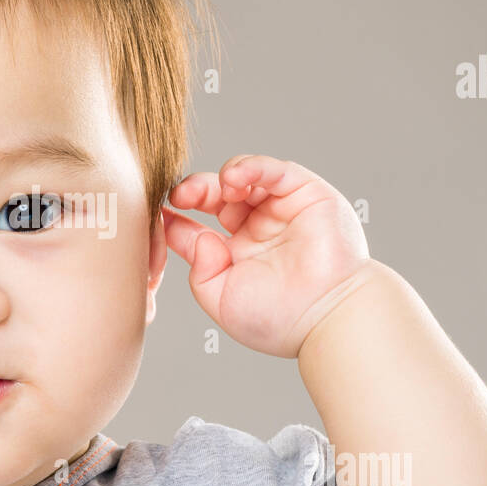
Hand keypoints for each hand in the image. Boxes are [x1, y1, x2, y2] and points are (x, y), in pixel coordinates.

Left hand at [162, 155, 371, 357]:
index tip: (159, 214)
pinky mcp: (306, 192)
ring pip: (243, 178)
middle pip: (216, 196)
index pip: (198, 224)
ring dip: (222, 179)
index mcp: (235, 253)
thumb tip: (181, 230)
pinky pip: (274, 169)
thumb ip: (197, 263)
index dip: (177, 216)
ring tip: (215, 191)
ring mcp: (281, 209)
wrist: (327, 318)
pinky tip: (234, 179)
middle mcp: (257, 228)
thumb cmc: (277, 318)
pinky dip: (251, 166)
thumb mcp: (219, 295)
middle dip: (195, 191)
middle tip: (181, 196)